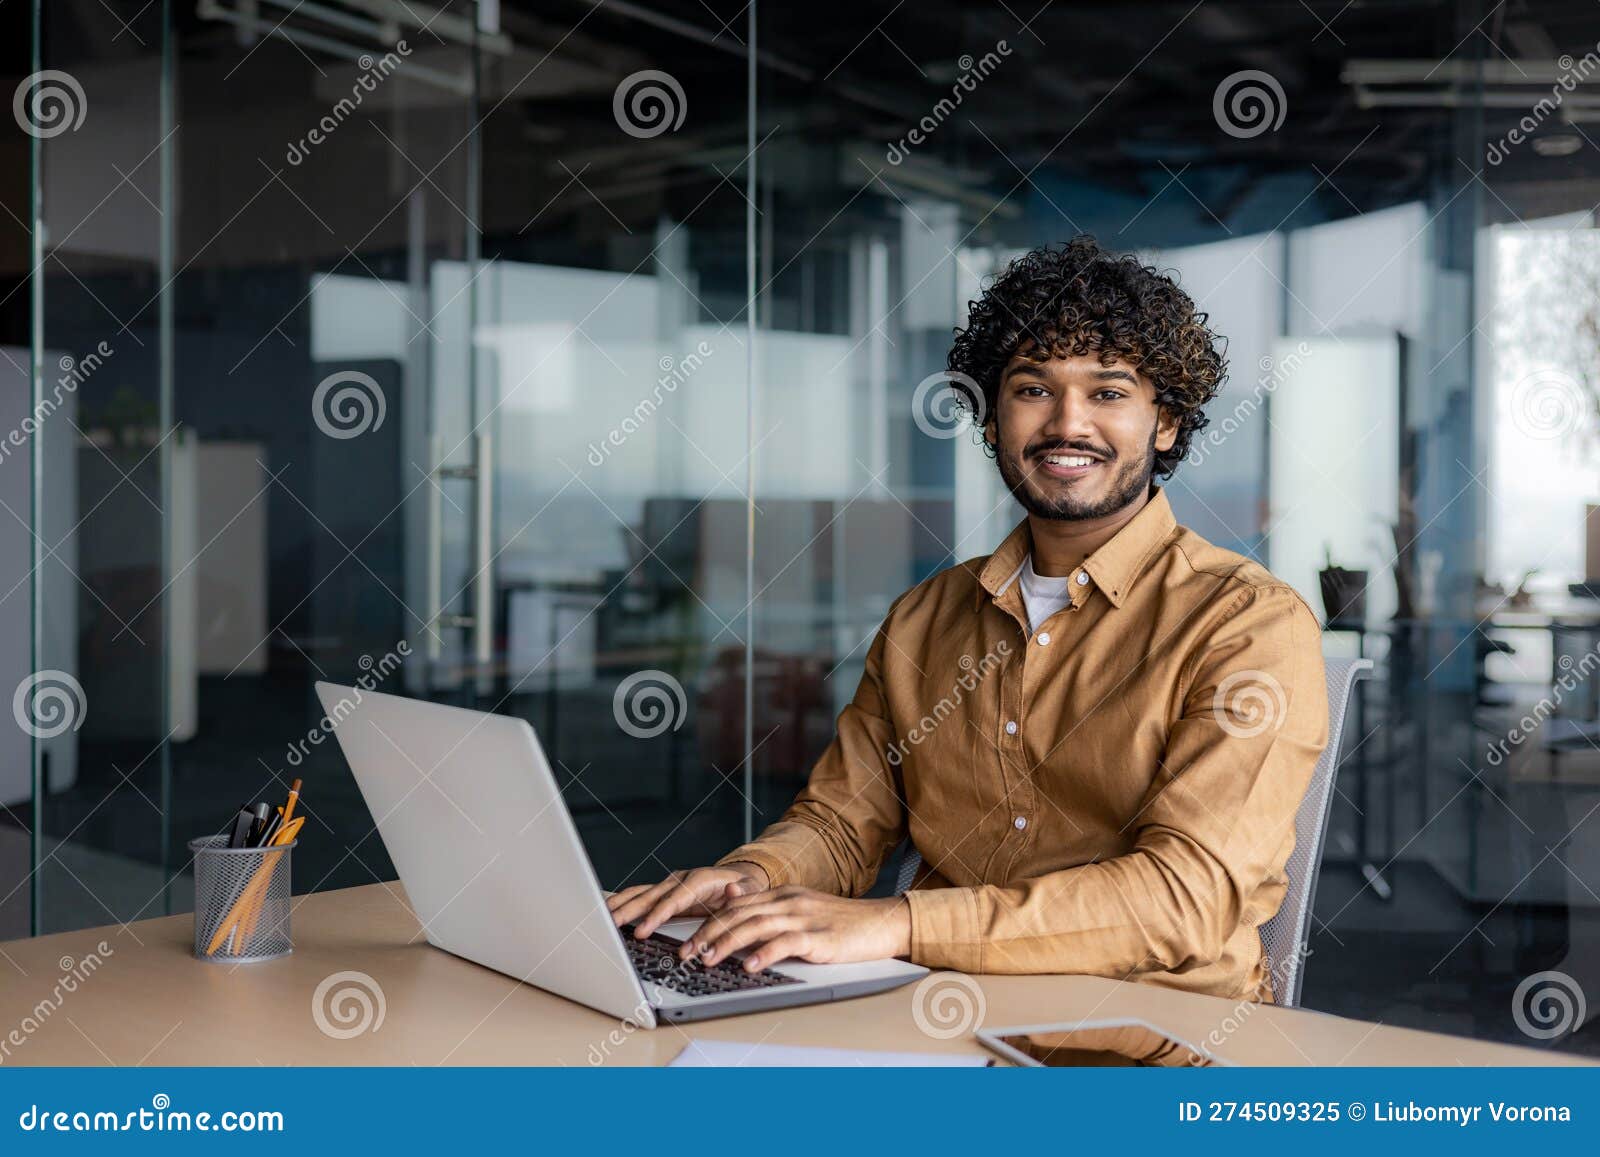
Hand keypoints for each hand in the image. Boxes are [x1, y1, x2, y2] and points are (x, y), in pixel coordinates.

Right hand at [606, 862, 769, 938]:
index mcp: (699, 880)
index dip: (656, 915)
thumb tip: (732, 889)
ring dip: (619, 906)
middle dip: (629, 911)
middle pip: (650, 896)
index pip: (674, 899)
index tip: (642, 931)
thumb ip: (741, 891)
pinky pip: (640, 896)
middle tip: (609, 926)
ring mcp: (670, 884)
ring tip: (600, 919)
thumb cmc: (744, 888)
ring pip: (640, 894)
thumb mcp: (750, 890)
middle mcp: (681, 879)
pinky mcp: (664, 892)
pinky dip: (623, 903)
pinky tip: (608, 912)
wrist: (740, 878)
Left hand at [678, 886, 911, 972]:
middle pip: (739, 914)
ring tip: (707, 960)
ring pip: (756, 926)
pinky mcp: (820, 937)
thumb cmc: (843, 924)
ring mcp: (804, 917)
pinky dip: (765, 954)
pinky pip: (786, 943)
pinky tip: (750, 966)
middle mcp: (789, 902)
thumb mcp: (802, 911)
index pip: (736, 905)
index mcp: (783, 895)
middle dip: (708, 933)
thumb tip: (735, 908)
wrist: (882, 923)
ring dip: (727, 944)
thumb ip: (771, 911)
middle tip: (686, 953)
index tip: (688, 941)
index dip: (709, 922)